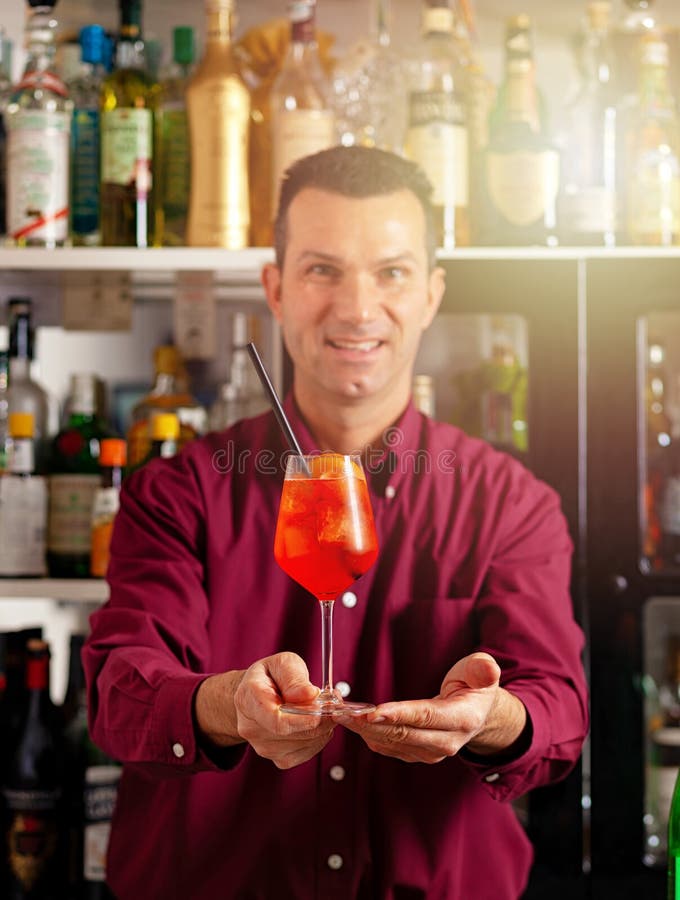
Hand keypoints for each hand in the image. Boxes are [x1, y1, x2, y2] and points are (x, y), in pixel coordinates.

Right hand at [195, 652, 335, 769]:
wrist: (255, 695)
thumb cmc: (270, 676)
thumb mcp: (281, 663)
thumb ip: (294, 677)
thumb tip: (309, 695)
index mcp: (248, 699)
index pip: (276, 720)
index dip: (303, 718)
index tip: (321, 708)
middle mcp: (251, 728)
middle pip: (293, 733)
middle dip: (320, 718)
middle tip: (333, 702)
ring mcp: (263, 746)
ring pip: (304, 744)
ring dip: (323, 727)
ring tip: (324, 708)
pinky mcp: (277, 758)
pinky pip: (306, 753)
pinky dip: (319, 738)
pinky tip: (317, 723)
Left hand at [334, 652, 525, 763]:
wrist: (479, 713)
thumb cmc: (476, 686)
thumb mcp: (482, 671)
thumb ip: (482, 669)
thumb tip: (487, 669)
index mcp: (462, 720)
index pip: (425, 717)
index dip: (398, 714)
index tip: (371, 711)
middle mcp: (447, 742)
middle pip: (402, 734)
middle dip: (369, 723)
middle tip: (342, 712)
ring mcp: (431, 753)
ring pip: (391, 743)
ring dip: (363, 729)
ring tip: (339, 714)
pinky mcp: (417, 754)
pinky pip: (388, 747)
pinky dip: (368, 734)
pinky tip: (352, 721)